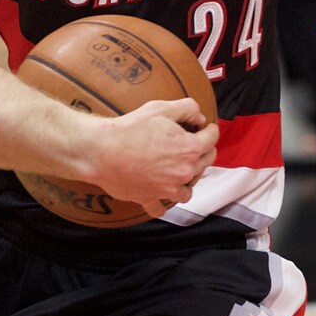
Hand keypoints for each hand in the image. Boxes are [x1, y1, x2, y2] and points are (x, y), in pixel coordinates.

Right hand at [85, 98, 218, 214]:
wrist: (102, 151)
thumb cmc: (131, 128)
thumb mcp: (162, 108)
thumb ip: (187, 109)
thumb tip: (200, 119)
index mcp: (190, 149)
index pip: (212, 139)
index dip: (209, 130)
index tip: (204, 128)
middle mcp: (183, 171)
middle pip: (206, 163)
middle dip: (203, 152)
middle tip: (192, 145)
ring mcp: (168, 189)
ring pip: (188, 190)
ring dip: (186, 181)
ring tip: (178, 171)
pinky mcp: (150, 199)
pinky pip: (161, 208)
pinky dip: (162, 202)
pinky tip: (159, 193)